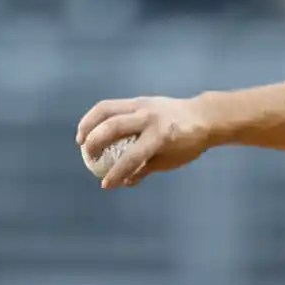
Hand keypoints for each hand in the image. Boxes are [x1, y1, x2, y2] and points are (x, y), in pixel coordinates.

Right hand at [76, 95, 214, 188]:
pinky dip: (96, 117)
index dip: (117, 173)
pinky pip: (111, 106)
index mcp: (161, 136)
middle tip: (88, 158)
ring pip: (106, 110)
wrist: (203, 116)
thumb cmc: (188, 144)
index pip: (133, 156)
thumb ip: (145, 169)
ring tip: (81, 142)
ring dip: (88, 125)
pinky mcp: (138, 100)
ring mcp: (143, 105)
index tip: (106, 185)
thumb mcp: (170, 160)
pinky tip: (89, 129)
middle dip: (95, 144)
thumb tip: (124, 182)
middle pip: (113, 127)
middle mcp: (150, 118)